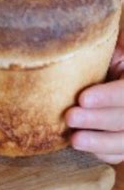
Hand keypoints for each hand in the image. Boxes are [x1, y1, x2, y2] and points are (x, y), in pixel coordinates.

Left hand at [66, 35, 123, 163]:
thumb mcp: (111, 51)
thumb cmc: (104, 59)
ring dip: (99, 142)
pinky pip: (119, 154)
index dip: (108, 96)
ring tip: (74, 139)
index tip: (83, 98)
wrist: (109, 76)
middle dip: (97, 119)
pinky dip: (103, 151)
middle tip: (70, 116)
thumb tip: (89, 34)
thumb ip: (106, 48)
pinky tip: (85, 146)